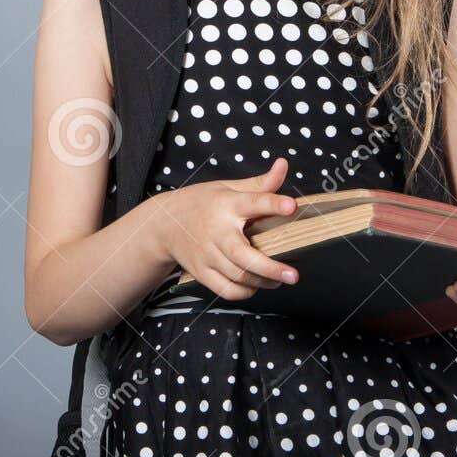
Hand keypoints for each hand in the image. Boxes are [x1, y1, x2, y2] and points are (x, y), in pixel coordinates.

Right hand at [153, 158, 300, 301]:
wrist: (163, 223)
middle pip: (243, 255)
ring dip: (263, 281)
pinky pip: (226, 290)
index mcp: (226, 204)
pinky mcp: (201, 272)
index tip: (292, 206)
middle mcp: (216, 231)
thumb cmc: (201, 203)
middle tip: (292, 275)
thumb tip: (283, 165)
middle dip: (270, 268)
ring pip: (238, 276)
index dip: (273, 203)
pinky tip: (255, 285)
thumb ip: (260, 183)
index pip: (253, 202)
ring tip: (280, 278)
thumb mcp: (229, 187)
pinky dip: (244, 292)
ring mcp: (207, 254)